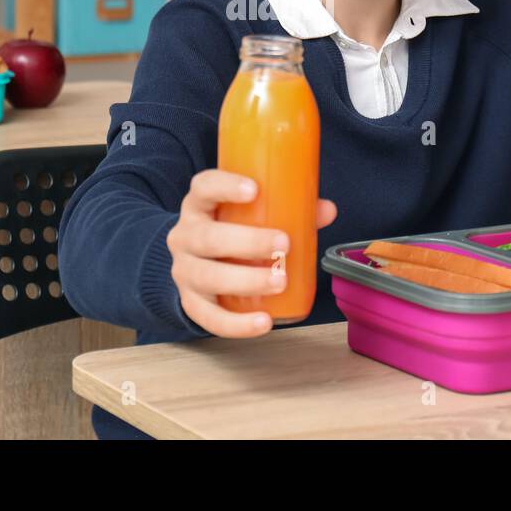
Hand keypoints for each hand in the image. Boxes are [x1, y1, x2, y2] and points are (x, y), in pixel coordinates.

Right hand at [167, 168, 337, 338]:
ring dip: (246, 281)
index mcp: (199, 206)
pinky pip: (208, 317)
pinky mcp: (191, 302)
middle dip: (247, 241)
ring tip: (280, 282)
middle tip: (284, 245)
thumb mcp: (247, 213)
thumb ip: (288, 208)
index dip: (225, 186)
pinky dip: (236, 324)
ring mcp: (184, 271)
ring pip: (207, 276)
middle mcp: (185, 236)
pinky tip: (263, 322)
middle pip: (208, 237)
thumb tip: (327, 210)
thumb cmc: (229, 230)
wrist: (194, 261)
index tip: (254, 190)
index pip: (203, 187)